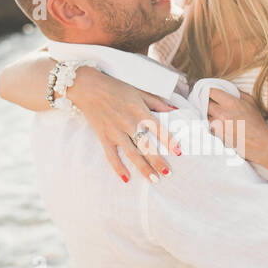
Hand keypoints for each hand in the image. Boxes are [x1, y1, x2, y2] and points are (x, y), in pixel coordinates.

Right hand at [67, 66, 180, 182]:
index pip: (158, 128)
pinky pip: (111, 155)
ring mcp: (115, 131)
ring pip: (131, 154)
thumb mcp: (139, 91)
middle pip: (146, 145)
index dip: (169, 140)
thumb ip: (157, 102)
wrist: (88, 87)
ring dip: (143, 168)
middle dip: (158, 161)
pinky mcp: (103, 137)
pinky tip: (126, 179)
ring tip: (154, 180)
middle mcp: (128, 122)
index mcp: (139, 110)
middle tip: (168, 173)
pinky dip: (118, 168)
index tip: (179, 152)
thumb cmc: (116, 88)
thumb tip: (175, 110)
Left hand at [205, 88, 267, 162]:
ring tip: (216, 116)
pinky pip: (208, 128)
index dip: (208, 91)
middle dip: (206, 103)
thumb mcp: (250, 103)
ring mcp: (218, 127)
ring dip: (208, 115)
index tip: (208, 92)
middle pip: (204, 104)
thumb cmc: (257, 123)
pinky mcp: (216, 137)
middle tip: (210, 104)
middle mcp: (222, 114)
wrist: (260, 143)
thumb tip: (226, 88)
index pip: (211, 91)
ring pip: (204, 116)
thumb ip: (237, 93)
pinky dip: (211, 126)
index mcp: (231, 103)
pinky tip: (219, 127)